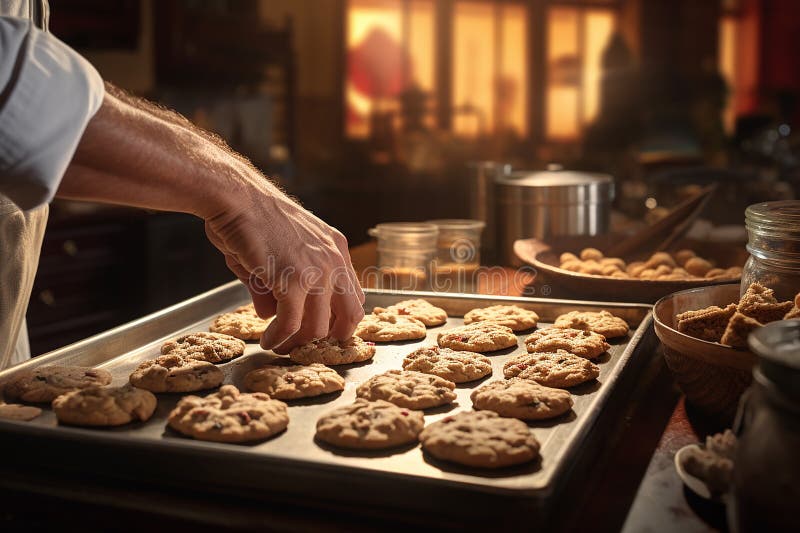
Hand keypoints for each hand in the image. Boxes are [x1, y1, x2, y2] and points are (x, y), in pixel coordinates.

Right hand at [203, 178, 364, 352]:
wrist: (236, 196)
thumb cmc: (250, 217)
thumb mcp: (275, 252)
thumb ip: (277, 284)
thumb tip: (268, 313)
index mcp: (335, 248)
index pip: (353, 294)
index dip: (341, 319)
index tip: (323, 333)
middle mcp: (333, 260)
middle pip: (349, 316)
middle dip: (329, 338)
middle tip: (306, 348)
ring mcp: (316, 271)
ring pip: (317, 327)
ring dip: (296, 343)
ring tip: (278, 346)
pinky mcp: (293, 281)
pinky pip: (290, 324)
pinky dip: (278, 338)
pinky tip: (267, 340)